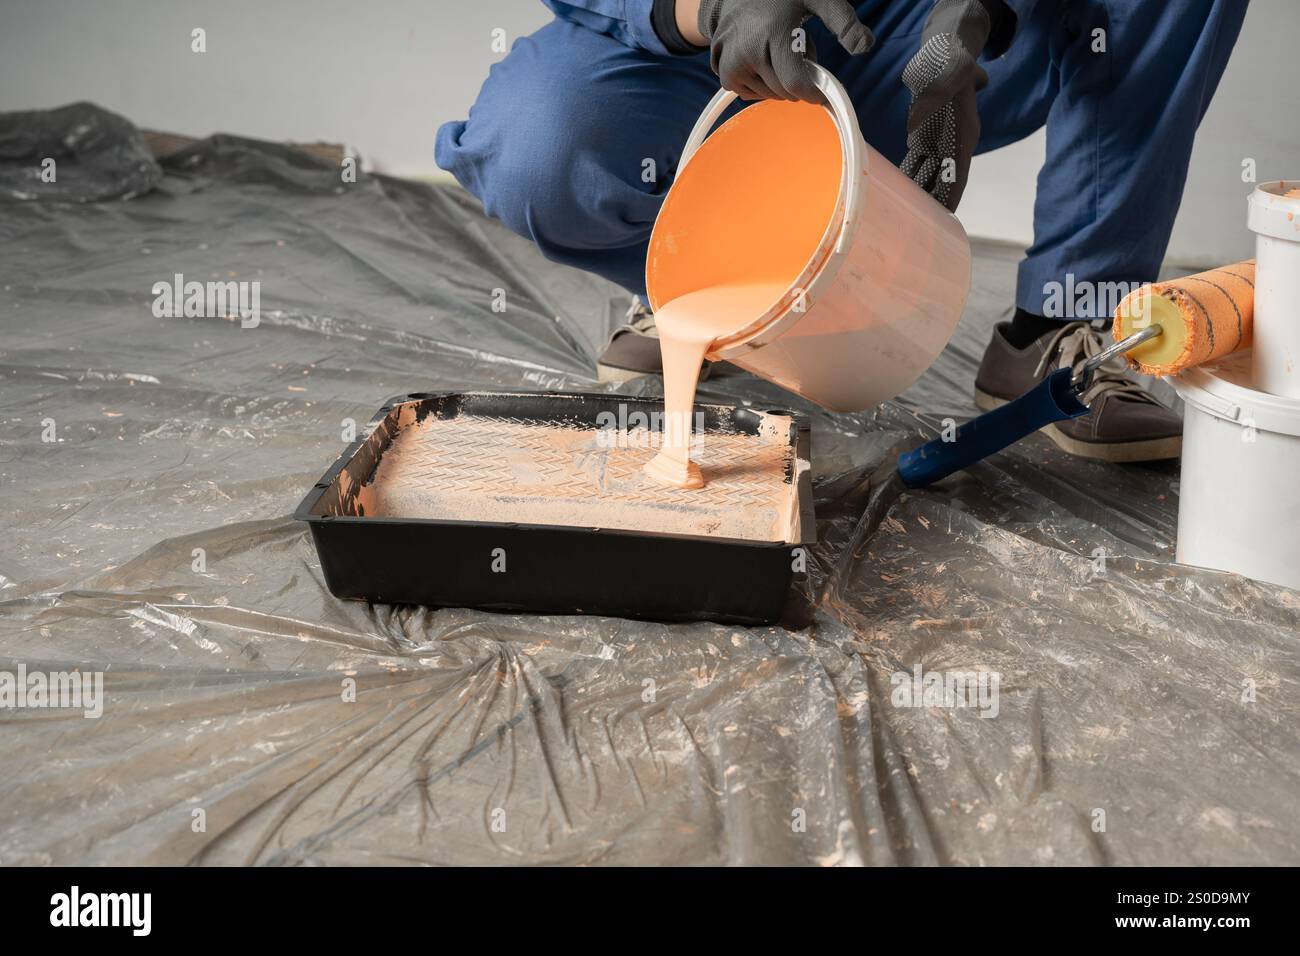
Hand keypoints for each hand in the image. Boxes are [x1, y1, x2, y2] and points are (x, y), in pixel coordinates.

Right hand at [697, 0, 873, 101]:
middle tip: (797, 52)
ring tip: (778, 52)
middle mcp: (749, 51)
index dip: (813, 93)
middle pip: (783, 92)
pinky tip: (763, 61)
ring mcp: (733, 63)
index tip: (821, 93)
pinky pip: (749, 94)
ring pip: (768, 95)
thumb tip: (864, 45)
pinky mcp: (725, 73)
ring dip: (779, 83)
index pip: (795, 83)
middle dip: (797, 80)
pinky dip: (761, 85)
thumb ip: (843, 21)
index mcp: (774, 33)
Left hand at [900, 0, 996, 210]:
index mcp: (964, 134)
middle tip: (921, 231)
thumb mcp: (954, 70)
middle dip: (933, 205)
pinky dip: (906, 179)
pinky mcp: (924, 137)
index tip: (946, 218)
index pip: (959, 172)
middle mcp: (953, 142)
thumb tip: (946, 94)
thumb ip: (950, 85)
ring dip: (917, 197)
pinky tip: (894, 194)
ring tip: (906, 220)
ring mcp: (938, 141)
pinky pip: (915, 163)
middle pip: (943, 180)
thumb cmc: (951, 61)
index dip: (952, 196)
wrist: (944, 52)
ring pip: (927, 175)